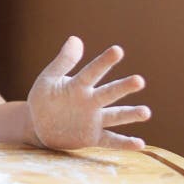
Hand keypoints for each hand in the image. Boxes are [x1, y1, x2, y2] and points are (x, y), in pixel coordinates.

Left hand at [27, 36, 150, 149]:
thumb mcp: (48, 80)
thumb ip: (62, 62)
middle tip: (138, 80)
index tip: (117, 50)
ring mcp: (94, 119)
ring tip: (145, 112)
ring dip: (130, 114)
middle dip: (123, 87)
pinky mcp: (92, 137)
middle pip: (109, 93)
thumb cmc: (44, 99)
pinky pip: (110, 140)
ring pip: (115, 116)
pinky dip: (124, 143)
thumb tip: (75, 39)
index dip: (103, 61)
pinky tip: (140, 144)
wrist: (38, 125)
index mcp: (78, 86)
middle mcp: (91, 101)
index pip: (92, 72)